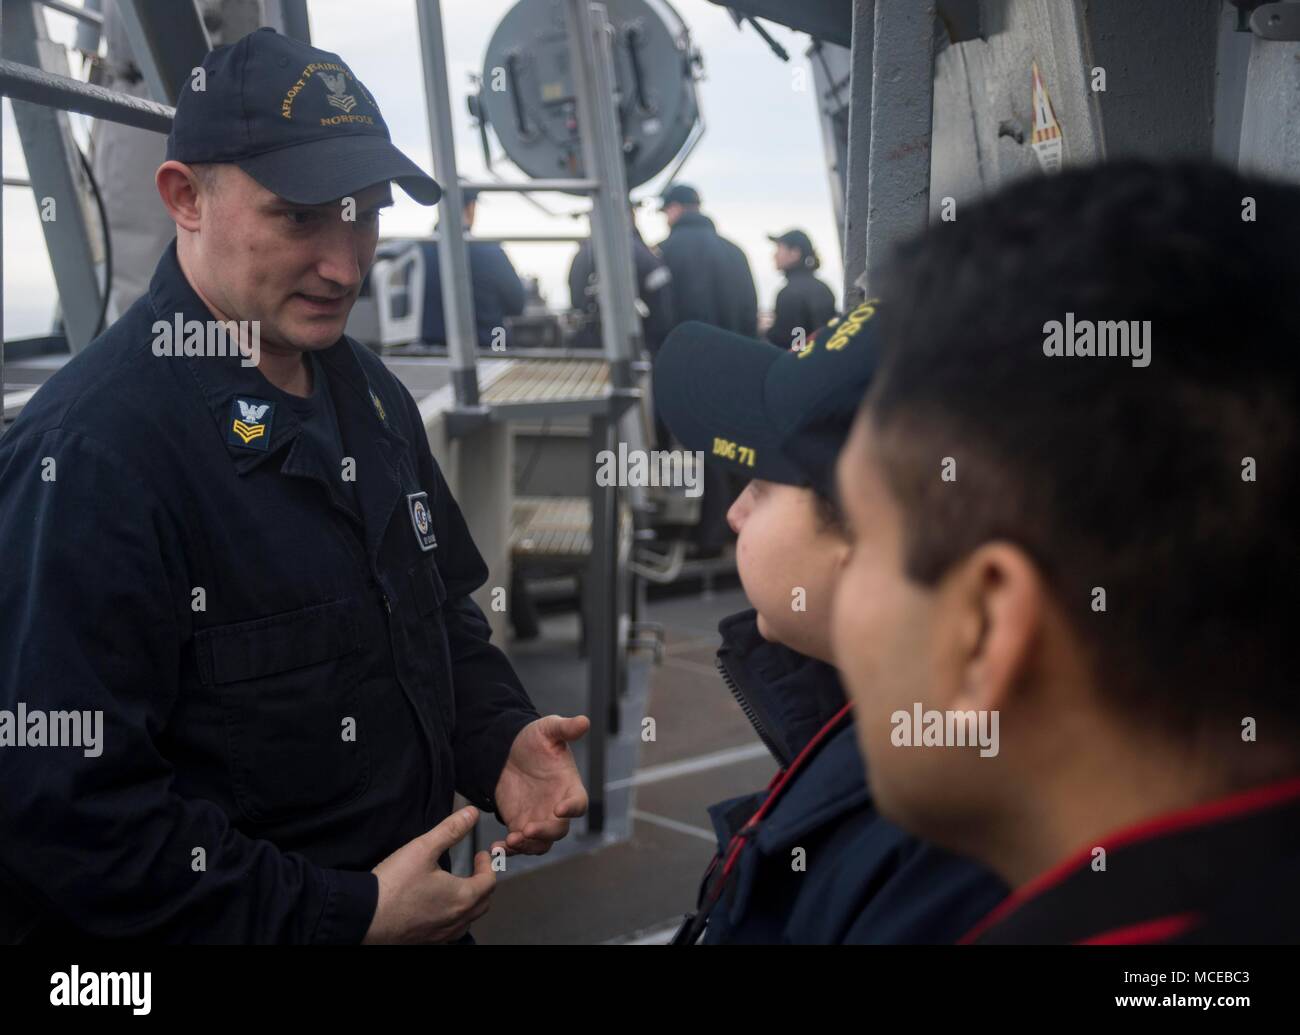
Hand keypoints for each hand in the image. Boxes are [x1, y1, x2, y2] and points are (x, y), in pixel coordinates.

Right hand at [363, 806, 494, 943]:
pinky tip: (442, 909)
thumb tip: (471, 814)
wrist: (365, 917)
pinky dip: (455, 918)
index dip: (488, 865)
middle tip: (476, 869)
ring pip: (468, 920)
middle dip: (483, 883)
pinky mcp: (427, 941)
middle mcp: (456, 920)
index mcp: (462, 897)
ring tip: (461, 887)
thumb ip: (450, 830)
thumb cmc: (393, 885)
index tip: (481, 855)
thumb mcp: (423, 848)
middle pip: (483, 903)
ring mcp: (442, 934)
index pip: (489, 882)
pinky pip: (451, 932)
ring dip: (472, 903)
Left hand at [492, 714, 589, 855]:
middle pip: (558, 830)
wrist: (508, 750)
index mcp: (569, 786)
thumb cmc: (534, 739)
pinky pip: (520, 844)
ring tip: (510, 842)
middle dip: (544, 833)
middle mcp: (557, 807)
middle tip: (527, 830)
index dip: (572, 808)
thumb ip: (565, 728)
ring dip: (527, 846)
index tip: (560, 809)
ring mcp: (539, 818)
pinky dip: (511, 849)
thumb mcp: (548, 729)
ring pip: (540, 843)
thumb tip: (584, 721)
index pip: (578, 803)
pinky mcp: (520, 824)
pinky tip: (497, 847)